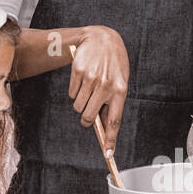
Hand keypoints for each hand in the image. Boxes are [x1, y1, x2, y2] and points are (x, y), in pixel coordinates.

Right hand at [69, 26, 128, 154]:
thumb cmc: (113, 64)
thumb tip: (102, 126)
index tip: (108, 155)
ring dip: (80, 104)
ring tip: (88, 90)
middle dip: (86, 119)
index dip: (110, 140)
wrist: (102, 38)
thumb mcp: (119, 82)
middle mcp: (106, 86)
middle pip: (89, 117)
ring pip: (78, 107)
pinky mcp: (78, 73)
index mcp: (120, 91)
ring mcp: (91, 79)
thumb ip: (111, 103)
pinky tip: (83, 80)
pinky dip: (75, 91)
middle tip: (87, 115)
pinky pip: (72, 94)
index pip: (114, 121)